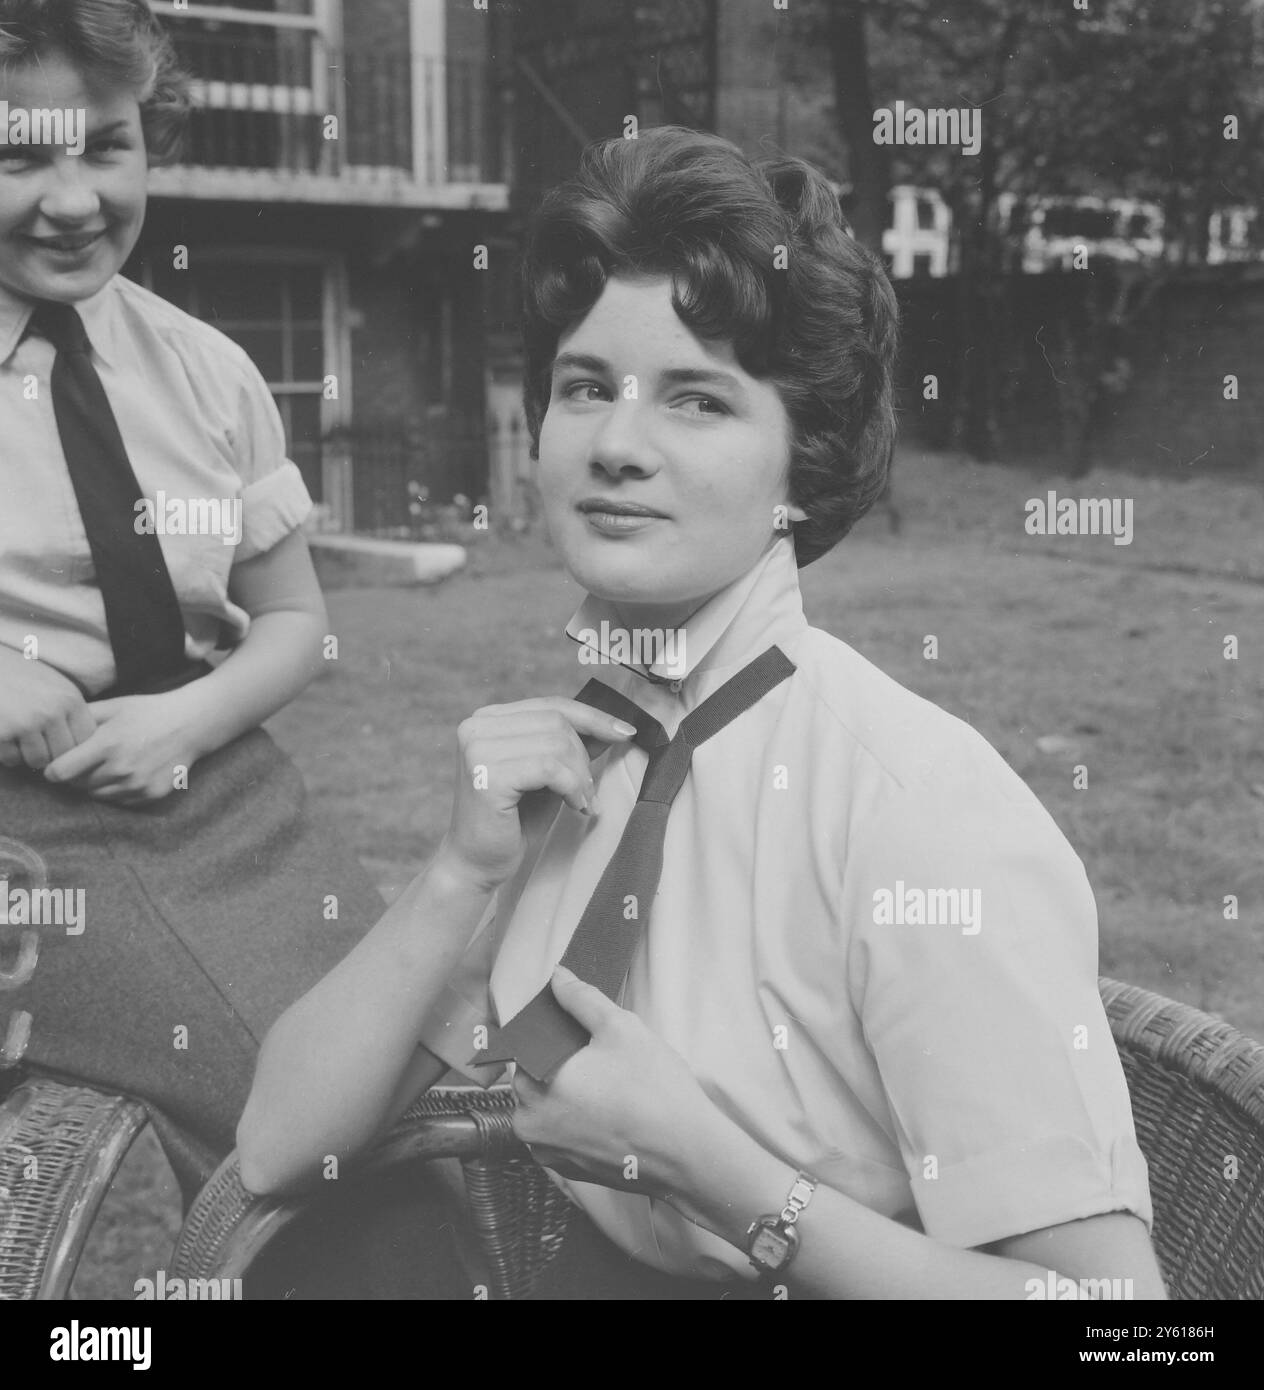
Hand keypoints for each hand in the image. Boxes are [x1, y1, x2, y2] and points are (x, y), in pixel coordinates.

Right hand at [0, 647, 94, 770]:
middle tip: (37, 744)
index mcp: (70, 699)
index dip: (74, 745)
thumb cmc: (17, 673)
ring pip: (39, 761)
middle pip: (64, 754)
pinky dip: (7, 754)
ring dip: (28, 756)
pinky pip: (12, 759)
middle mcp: (52, 712)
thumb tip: (84, 745)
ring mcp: (27, 723)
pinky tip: (4, 738)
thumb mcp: (54, 683)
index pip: (86, 739)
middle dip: (51, 754)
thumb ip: (70, 710)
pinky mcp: (3, 732)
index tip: (61, 742)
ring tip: (20, 739)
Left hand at [43, 690, 203, 804]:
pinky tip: (127, 772)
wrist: (191, 724)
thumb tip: (50, 733)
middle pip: (77, 785)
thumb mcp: (113, 706)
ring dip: (95, 784)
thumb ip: (80, 719)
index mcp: (107, 744)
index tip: (56, 764)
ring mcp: (137, 784)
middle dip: (76, 775)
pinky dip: (116, 790)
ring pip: (97, 795)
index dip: (53, 769)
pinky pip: (119, 800)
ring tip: (107, 765)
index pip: (60, 772)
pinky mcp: (151, 794)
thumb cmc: (148, 711)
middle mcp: (121, 768)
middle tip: (85, 762)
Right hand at [442, 698, 636, 890]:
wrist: (476, 864)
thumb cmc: (513, 821)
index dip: (593, 717)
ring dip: (580, 776)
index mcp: (488, 720)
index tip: (625, 733)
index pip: (551, 705)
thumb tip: (614, 728)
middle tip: (588, 791)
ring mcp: (478, 748)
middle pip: (556, 721)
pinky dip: (571, 787)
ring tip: (581, 802)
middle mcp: (477, 726)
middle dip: (583, 756)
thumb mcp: (549, 776)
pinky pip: (549, 768)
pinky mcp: (486, 774)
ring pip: (556, 744)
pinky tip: (574, 807)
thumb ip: (571, 748)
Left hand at [510, 968, 716, 1198]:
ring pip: (550, 1107)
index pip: (526, 1048)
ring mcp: (549, 1152)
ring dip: (570, 1094)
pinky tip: (613, 1113)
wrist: (688, 1154)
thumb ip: (581, 998)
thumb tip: (558, 976)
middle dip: (563, 1066)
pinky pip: (565, 1133)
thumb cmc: (654, 1090)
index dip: (553, 1036)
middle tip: (604, 1061)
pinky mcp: (570, 1171)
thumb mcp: (620, 1027)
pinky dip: (581, 1121)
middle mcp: (530, 1124)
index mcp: (534, 1086)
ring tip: (611, 1088)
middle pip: (536, 1078)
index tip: (582, 1037)